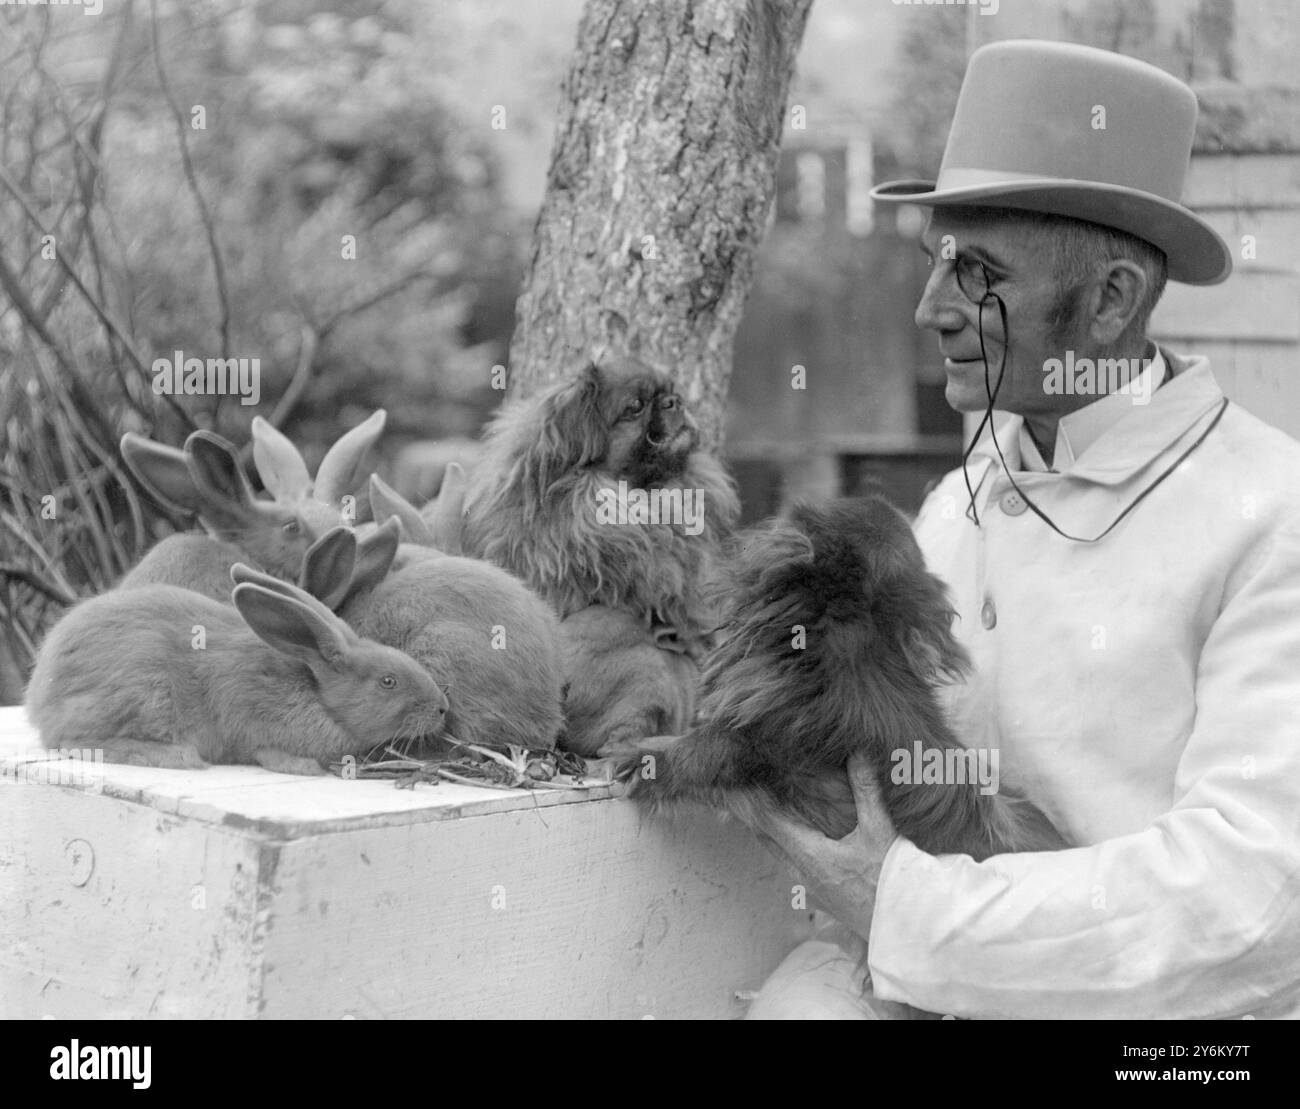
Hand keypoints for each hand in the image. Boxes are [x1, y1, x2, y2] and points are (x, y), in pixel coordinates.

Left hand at [741, 751, 897, 939]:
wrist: (909, 932)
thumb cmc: (894, 883)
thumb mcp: (881, 832)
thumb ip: (867, 790)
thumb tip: (857, 752)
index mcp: (810, 855)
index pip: (768, 820)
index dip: (751, 797)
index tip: (736, 777)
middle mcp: (802, 873)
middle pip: (766, 837)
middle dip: (752, 811)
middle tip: (740, 785)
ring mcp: (810, 889)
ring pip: (778, 852)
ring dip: (768, 828)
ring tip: (759, 804)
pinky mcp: (821, 897)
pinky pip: (791, 864)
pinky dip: (784, 843)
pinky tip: (794, 835)